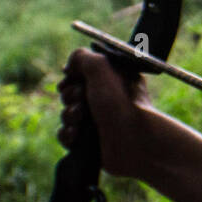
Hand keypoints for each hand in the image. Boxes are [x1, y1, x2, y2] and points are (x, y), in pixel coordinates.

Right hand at [57, 47, 158, 178]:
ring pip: (67, 114)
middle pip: (70, 93)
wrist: (135, 142)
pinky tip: (76, 134)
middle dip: (70, 95)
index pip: (81, 73)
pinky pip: (66, 136)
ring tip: (81, 118)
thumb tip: (68, 68)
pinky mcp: (90, 144)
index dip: (72, 76)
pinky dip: (67, 134)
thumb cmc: (122, 103)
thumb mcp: (102, 67)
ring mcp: (99, 123)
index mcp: (113, 80)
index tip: (72, 76)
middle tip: (82, 98)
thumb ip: (81, 57)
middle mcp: (107, 100)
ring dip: (69, 114)